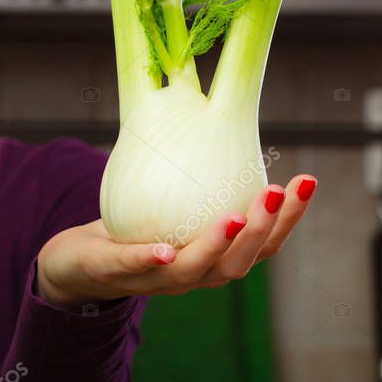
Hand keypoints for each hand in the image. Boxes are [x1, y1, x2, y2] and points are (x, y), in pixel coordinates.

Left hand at [35, 174, 317, 307]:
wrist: (74, 261)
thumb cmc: (130, 224)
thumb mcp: (168, 196)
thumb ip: (196, 167)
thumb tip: (214, 103)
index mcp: (211, 257)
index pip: (261, 245)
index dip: (287, 217)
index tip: (307, 180)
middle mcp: (190, 275)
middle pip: (237, 263)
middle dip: (263, 229)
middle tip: (277, 192)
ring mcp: (152, 279)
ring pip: (194, 271)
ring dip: (218, 246)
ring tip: (237, 216)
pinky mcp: (112, 272)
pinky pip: (134, 268)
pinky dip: (152, 260)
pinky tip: (166, 249)